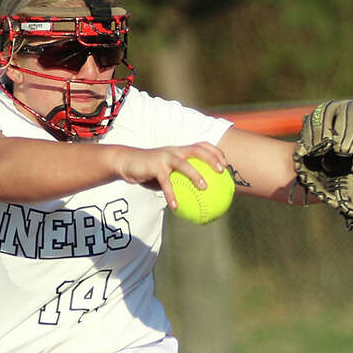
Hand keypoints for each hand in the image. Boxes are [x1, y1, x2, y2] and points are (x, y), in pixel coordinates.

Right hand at [109, 141, 227, 209]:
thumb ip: (178, 180)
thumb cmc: (148, 170)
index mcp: (179, 150)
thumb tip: (195, 197)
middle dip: (211, 158)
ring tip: (204, 187)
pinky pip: (165, 182)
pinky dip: (171, 194)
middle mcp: (174, 150)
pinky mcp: (154, 166)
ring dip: (195, 174)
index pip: (201, 146)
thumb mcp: (165, 172)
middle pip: (197, 150)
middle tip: (222, 171)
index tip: (226, 164)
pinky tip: (175, 206)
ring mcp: (164, 157)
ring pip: (183, 163)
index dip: (215, 152)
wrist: (126, 162)